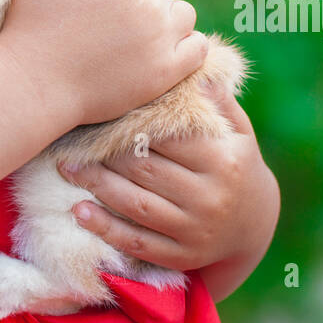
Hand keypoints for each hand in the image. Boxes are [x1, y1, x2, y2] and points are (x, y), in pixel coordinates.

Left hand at [57, 83, 279, 299]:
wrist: (255, 226)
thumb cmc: (236, 164)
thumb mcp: (239, 132)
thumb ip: (218, 102)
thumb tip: (193, 65)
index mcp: (223, 160)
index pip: (169, 137)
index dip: (132, 122)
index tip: (103, 108)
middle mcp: (210, 197)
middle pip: (146, 169)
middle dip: (105, 153)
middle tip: (72, 138)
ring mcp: (195, 230)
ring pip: (136, 205)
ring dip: (96, 186)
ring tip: (67, 167)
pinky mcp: (182, 256)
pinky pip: (138, 242)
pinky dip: (106, 228)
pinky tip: (79, 212)